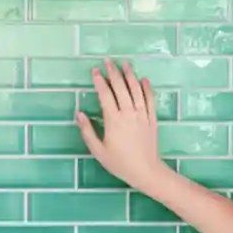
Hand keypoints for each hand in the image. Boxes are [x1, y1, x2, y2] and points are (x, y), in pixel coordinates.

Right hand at [76, 58, 169, 189]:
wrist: (146, 171)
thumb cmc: (119, 163)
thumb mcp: (98, 150)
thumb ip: (88, 131)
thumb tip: (79, 114)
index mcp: (114, 120)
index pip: (105, 95)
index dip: (99, 81)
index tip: (95, 71)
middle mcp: (129, 113)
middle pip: (121, 88)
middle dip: (113, 72)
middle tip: (108, 61)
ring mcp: (142, 115)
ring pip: (136, 90)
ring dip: (130, 75)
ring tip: (125, 64)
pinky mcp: (152, 119)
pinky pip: (150, 100)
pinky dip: (147, 88)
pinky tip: (144, 79)